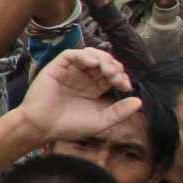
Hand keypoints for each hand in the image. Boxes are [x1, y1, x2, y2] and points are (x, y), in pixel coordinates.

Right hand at [15, 46, 138, 143]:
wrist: (42, 128)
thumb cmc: (69, 126)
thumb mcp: (101, 121)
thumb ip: (120, 112)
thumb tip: (140, 101)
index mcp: (93, 89)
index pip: (112, 75)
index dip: (122, 76)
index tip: (126, 86)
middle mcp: (83, 78)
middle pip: (104, 62)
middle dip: (114, 66)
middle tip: (116, 78)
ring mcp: (70, 72)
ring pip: (90, 54)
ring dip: (102, 58)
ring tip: (107, 70)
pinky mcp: (57, 67)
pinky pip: (72, 54)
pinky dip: (84, 55)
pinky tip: (93, 64)